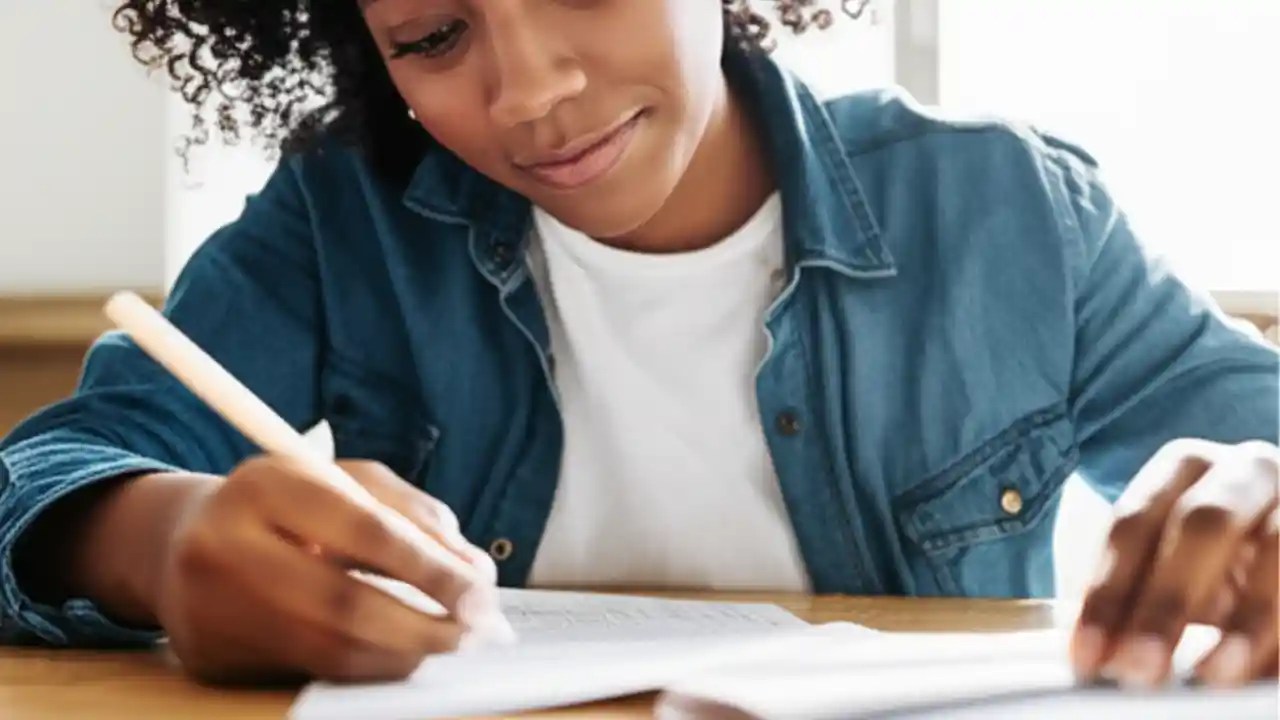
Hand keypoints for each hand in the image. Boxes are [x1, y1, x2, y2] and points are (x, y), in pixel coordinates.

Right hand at [154, 457, 509, 682]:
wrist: (183, 541)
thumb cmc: (288, 508)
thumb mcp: (348, 484)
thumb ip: (416, 517)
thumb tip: (473, 572)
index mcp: (267, 483)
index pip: (363, 529)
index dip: (428, 567)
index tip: (478, 590)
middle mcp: (225, 543)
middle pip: (342, 602)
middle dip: (423, 625)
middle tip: (474, 632)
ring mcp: (209, 605)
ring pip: (328, 648)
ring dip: (402, 655)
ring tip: (447, 644)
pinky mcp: (211, 655)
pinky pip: (307, 671)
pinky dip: (366, 668)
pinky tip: (400, 656)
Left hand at [1071, 439, 1278, 687]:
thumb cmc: (1209, 562)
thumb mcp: (1166, 563)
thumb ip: (1128, 595)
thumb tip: (1089, 653)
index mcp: (1183, 467)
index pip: (1132, 525)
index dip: (1106, 593)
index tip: (1084, 657)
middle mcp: (1244, 470)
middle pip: (1201, 526)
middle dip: (1167, 600)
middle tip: (1141, 669)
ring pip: (1277, 550)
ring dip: (1246, 620)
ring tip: (1215, 676)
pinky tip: (1267, 673)